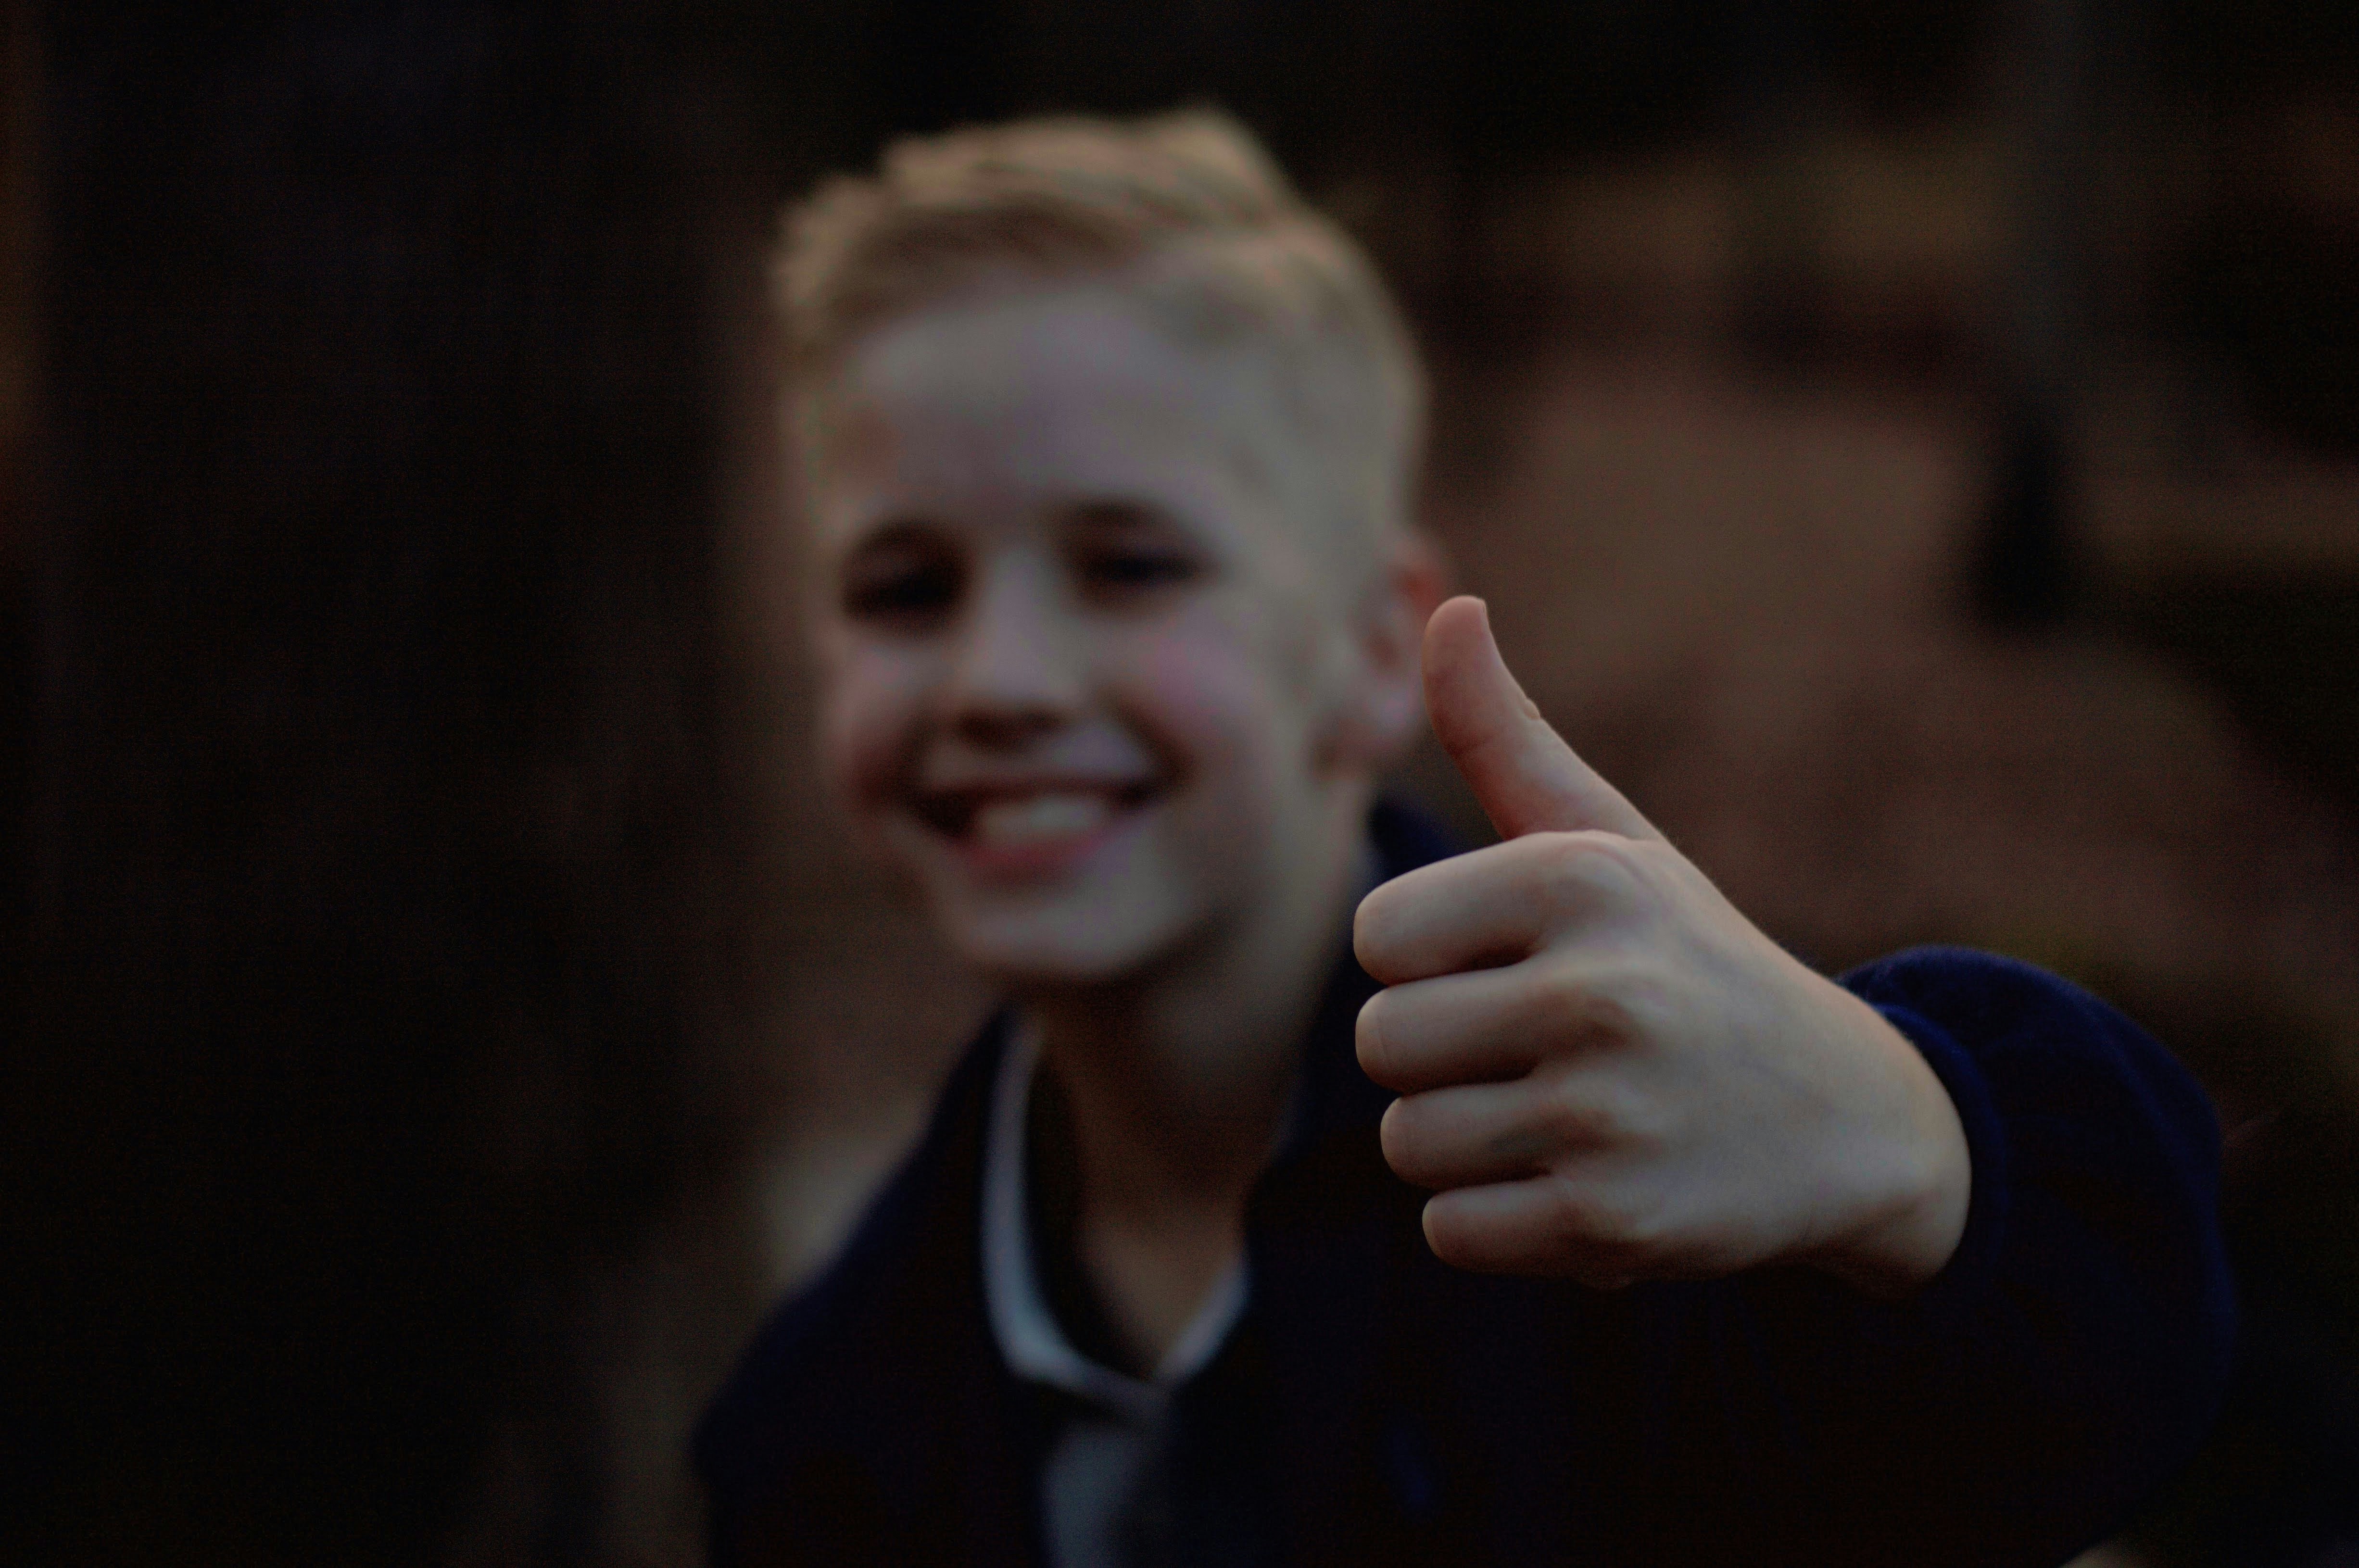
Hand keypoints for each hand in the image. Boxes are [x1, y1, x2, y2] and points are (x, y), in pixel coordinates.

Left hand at [1353, 598, 1969, 1295]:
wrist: (1852, 1119)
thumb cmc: (1692, 961)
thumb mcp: (1611, 841)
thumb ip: (1505, 735)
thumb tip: (1445, 604)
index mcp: (1580, 881)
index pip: (1377, 937)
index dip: (1425, 961)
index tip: (1504, 965)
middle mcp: (1598, 992)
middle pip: (1382, 1044)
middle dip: (1439, 1057)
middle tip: (1535, 1051)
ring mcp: (1608, 1114)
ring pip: (1408, 1143)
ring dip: (1466, 1143)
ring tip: (1562, 1115)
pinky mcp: (1613, 1225)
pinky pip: (1450, 1232)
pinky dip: (1496, 1222)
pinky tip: (1579, 1181)